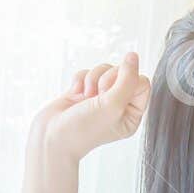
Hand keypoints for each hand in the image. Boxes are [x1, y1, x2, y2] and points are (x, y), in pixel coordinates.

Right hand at [31, 51, 150, 160]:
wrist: (51, 136)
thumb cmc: (84, 128)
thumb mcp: (113, 104)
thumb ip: (127, 79)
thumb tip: (133, 56)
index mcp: (132, 113)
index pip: (142, 83)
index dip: (128, 80)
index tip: (113, 92)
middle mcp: (119, 105)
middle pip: (123, 72)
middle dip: (107, 79)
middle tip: (98, 96)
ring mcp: (100, 98)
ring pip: (104, 70)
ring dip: (93, 79)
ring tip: (86, 96)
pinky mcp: (83, 92)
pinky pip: (87, 73)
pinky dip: (80, 80)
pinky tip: (75, 94)